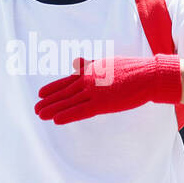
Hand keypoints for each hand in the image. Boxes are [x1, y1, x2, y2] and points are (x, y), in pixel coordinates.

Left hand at [34, 55, 181, 124]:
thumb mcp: (107, 64)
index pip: (67, 82)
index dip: (53, 88)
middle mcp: (88, 81)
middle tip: (36, 108)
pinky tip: (56, 120)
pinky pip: (81, 111)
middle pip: (64, 93)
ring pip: (69, 102)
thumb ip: (90, 65)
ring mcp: (94, 92)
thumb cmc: (132, 70)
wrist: (147, 75)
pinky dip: (68, 115)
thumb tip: (75, 61)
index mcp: (90, 72)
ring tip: (40, 115)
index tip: (41, 93)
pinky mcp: (102, 103)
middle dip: (49, 101)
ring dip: (53, 109)